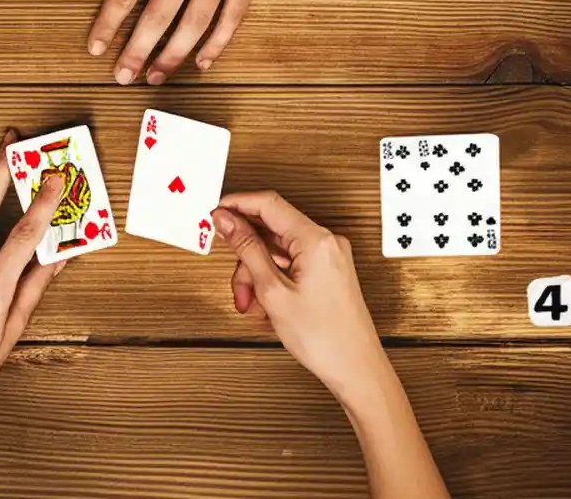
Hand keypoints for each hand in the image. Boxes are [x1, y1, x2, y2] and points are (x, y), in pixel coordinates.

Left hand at [62, 0, 302, 84]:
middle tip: (123, 77)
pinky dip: (218, 41)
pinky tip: (202, 60)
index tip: (97, 48)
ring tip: (155, 76)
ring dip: (173, 55)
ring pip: (195, 23)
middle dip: (138, 51)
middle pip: (158, 15)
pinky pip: (233, 15)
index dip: (109, 23)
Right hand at [213, 191, 387, 402]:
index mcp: (315, 239)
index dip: (236, 205)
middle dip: (246, 258)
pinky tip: (267, 306)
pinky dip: (273, 281)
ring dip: (257, 276)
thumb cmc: (324, 337)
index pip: (268, 203)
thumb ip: (247, 249)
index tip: (214, 214)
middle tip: (237, 286)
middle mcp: (325, 242)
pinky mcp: (328, 271)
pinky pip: (290, 265)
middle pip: (270, 232)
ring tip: (253, 306)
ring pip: (277, 252)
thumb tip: (227, 220)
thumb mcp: (273, 291)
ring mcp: (328, 257)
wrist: (355, 368)